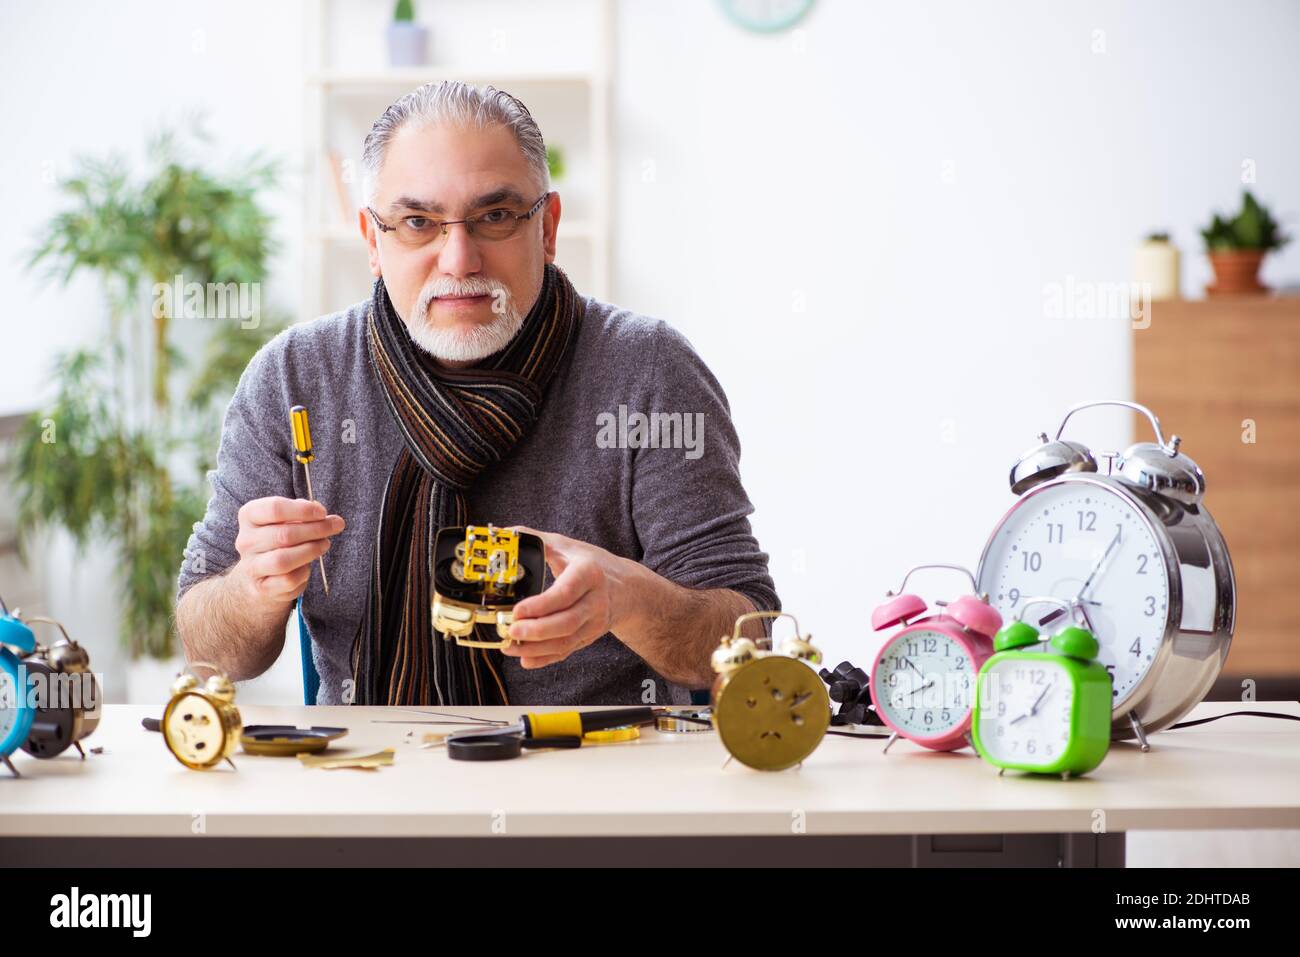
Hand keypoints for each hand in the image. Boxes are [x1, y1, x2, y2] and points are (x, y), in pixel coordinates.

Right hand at [231, 497, 344, 603]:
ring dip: (311, 550)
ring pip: (283, 560)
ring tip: (324, 544)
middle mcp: (246, 541)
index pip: (274, 509)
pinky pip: (288, 580)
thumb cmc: (278, 539)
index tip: (323, 513)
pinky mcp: (262, 587)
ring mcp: (252, 566)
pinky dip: (304, 572)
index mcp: (249, 517)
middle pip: (283, 535)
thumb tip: (323, 514)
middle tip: (335, 526)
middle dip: (316, 530)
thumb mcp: (287, 519)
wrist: (260, 573)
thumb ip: (304, 513)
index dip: (303, 510)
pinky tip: (308, 565)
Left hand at [505, 526, 639, 668]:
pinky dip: (545, 658)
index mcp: (589, 573)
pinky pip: (567, 651)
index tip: (517, 610)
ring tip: (510, 645)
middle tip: (511, 631)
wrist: (627, 588)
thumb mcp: (569, 546)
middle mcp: (595, 600)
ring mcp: (594, 622)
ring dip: (536, 648)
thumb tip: (506, 533)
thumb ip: (537, 539)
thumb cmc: (593, 564)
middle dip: (536, 631)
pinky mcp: (589, 636)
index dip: (541, 605)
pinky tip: (525, 658)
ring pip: (566, 641)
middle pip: (567, 622)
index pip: (566, 593)